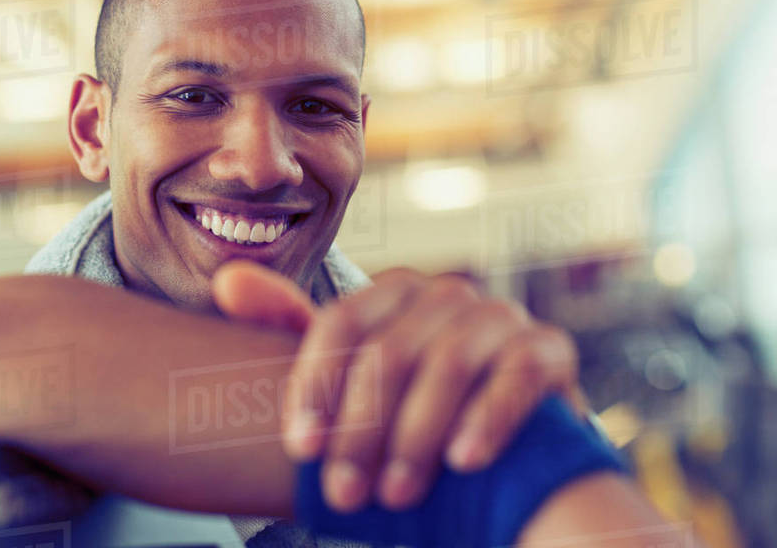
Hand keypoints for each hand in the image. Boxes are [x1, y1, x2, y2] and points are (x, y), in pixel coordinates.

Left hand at [212, 261, 587, 512]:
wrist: (506, 451)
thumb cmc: (412, 412)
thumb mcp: (352, 374)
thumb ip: (290, 325)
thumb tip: (226, 279)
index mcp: (394, 291)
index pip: (341, 320)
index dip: (315, 384)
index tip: (299, 447)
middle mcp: (449, 293)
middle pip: (391, 350)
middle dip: (361, 431)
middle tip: (341, 494)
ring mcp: (502, 317)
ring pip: (450, 365)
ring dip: (416, 439)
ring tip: (395, 497)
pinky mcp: (550, 350)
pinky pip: (516, 378)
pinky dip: (486, 422)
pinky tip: (463, 464)